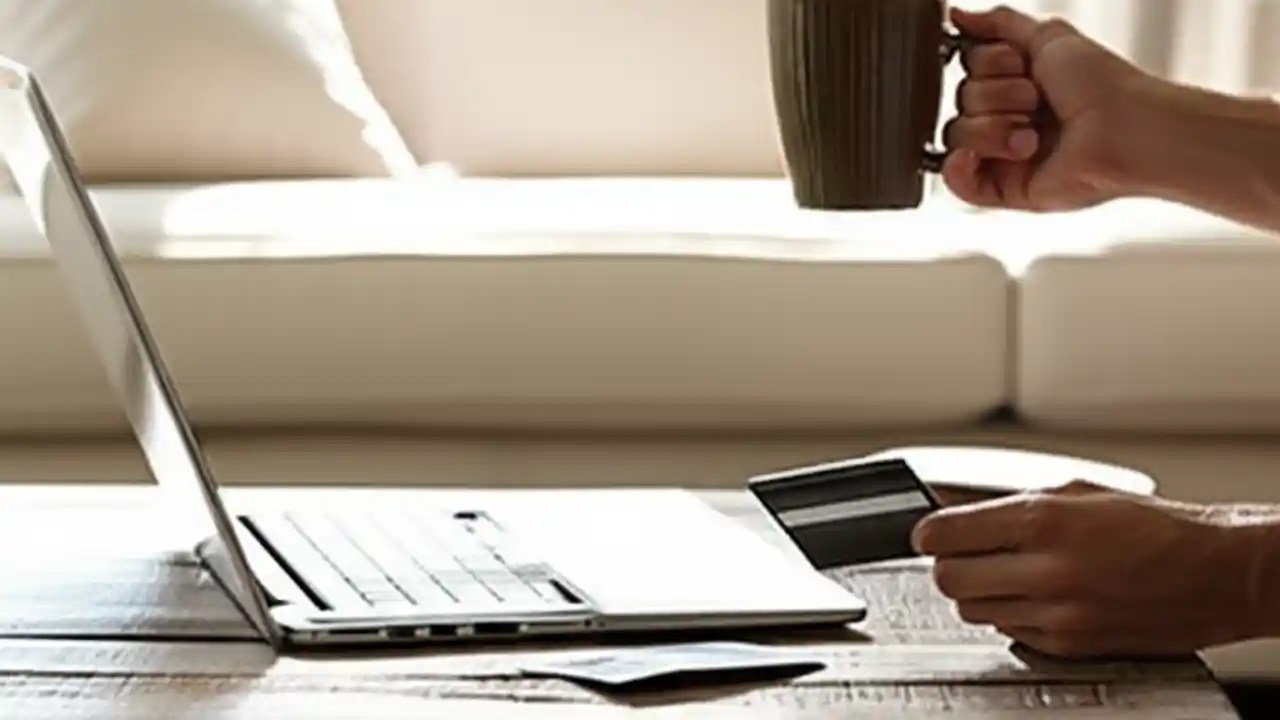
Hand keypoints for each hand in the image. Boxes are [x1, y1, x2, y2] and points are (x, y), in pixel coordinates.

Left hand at [911, 482, 1271, 658]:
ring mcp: (1057, 613)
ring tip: (1006, 575)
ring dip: (978, 592)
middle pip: (948, 578)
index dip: (926, 533)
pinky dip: (1010, 615)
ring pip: (972, 610)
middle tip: (961, 555)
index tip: (926, 533)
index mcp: (1043, 520)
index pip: (945, 533)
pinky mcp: (1068, 644)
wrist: (1217, 573)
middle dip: (947, 565)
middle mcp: (1046, 569)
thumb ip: (1009, 501)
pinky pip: (1009, 632)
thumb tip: (955, 506)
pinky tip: (1035, 597)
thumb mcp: (1077, 492)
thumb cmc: (1157, 527)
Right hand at [941, 5, 1154, 210]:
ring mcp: (1003, 155)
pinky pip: (956, 183)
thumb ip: (1000, 23)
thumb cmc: (1102, 84)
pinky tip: (974, 156)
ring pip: (958, 136)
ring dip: (993, 129)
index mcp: (1016, 82)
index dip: (989, 63)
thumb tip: (956, 16)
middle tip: (1037, 101)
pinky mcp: (1004, 188)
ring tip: (1033, 136)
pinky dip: (957, 168)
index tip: (1022, 64)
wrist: (1124, 128)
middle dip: (998, 95)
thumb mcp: (1049, 36)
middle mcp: (1007, 117)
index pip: (969, 69)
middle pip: (962, 100)